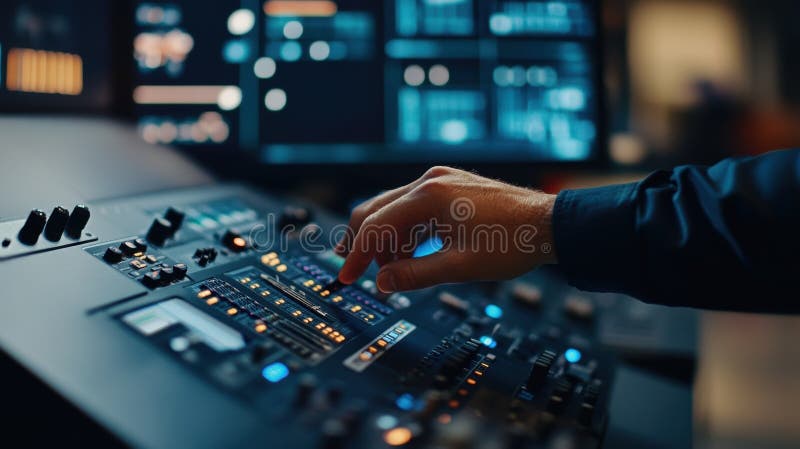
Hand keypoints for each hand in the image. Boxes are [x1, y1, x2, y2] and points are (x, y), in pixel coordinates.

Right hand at [336, 166, 556, 292]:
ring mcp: (441, 181)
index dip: (357, 255)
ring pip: (395, 210)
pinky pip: (415, 209)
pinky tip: (411, 255)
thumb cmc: (512, 242)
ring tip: (394, 273)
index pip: (376, 224)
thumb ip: (415, 275)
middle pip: (378, 210)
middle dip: (365, 243)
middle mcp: (431, 181)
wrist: (549, 226)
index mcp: (429, 196)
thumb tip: (383, 282)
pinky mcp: (451, 187)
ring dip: (388, 241)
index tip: (346, 276)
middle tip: (358, 272)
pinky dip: (407, 232)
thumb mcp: (460, 267)